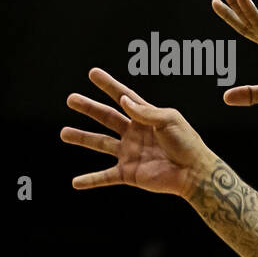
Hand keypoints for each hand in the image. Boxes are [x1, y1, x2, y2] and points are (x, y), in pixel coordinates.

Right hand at [60, 70, 215, 197]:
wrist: (194, 173)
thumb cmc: (187, 144)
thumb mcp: (169, 121)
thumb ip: (146, 111)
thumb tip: (124, 100)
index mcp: (147, 118)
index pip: (124, 97)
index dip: (109, 85)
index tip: (93, 73)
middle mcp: (135, 134)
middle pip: (107, 117)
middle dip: (89, 108)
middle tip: (71, 99)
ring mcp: (130, 153)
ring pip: (100, 144)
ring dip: (82, 138)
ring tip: (63, 133)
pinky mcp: (129, 173)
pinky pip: (105, 177)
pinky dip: (90, 180)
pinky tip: (75, 182)